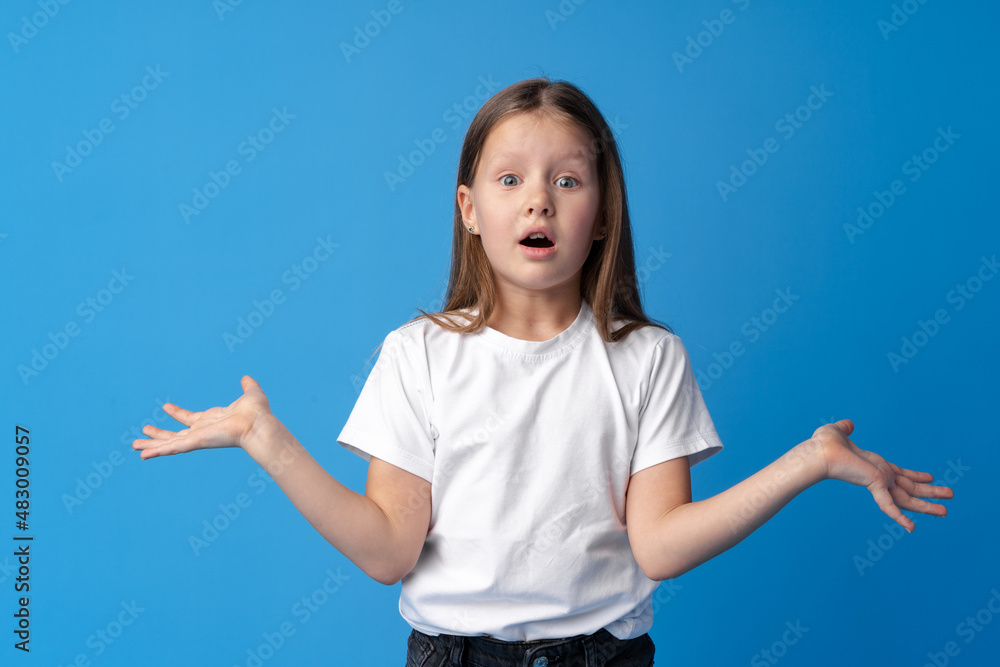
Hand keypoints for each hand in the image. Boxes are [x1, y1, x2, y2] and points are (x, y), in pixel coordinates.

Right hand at [132, 375, 271, 460]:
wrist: (259, 424)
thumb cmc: (257, 413)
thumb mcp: (250, 394)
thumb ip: (248, 386)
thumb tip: (247, 378)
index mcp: (211, 420)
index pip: (190, 418)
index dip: (177, 413)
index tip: (165, 407)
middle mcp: (202, 431)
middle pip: (175, 435)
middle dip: (159, 435)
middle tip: (142, 433)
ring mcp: (197, 438)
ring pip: (169, 444)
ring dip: (152, 446)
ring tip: (135, 447)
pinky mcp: (195, 442)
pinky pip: (172, 448)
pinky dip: (157, 452)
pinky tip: (143, 455)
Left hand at [813, 419, 953, 532]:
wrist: (818, 452)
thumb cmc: (823, 444)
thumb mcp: (837, 433)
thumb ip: (845, 429)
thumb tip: (848, 425)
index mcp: (874, 465)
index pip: (899, 473)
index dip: (915, 475)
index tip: (930, 477)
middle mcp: (879, 475)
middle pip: (910, 486)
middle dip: (930, 492)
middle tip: (950, 496)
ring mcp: (879, 481)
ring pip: (908, 498)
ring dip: (928, 505)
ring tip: (946, 511)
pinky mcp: (875, 484)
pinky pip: (891, 504)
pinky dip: (900, 517)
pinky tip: (911, 528)